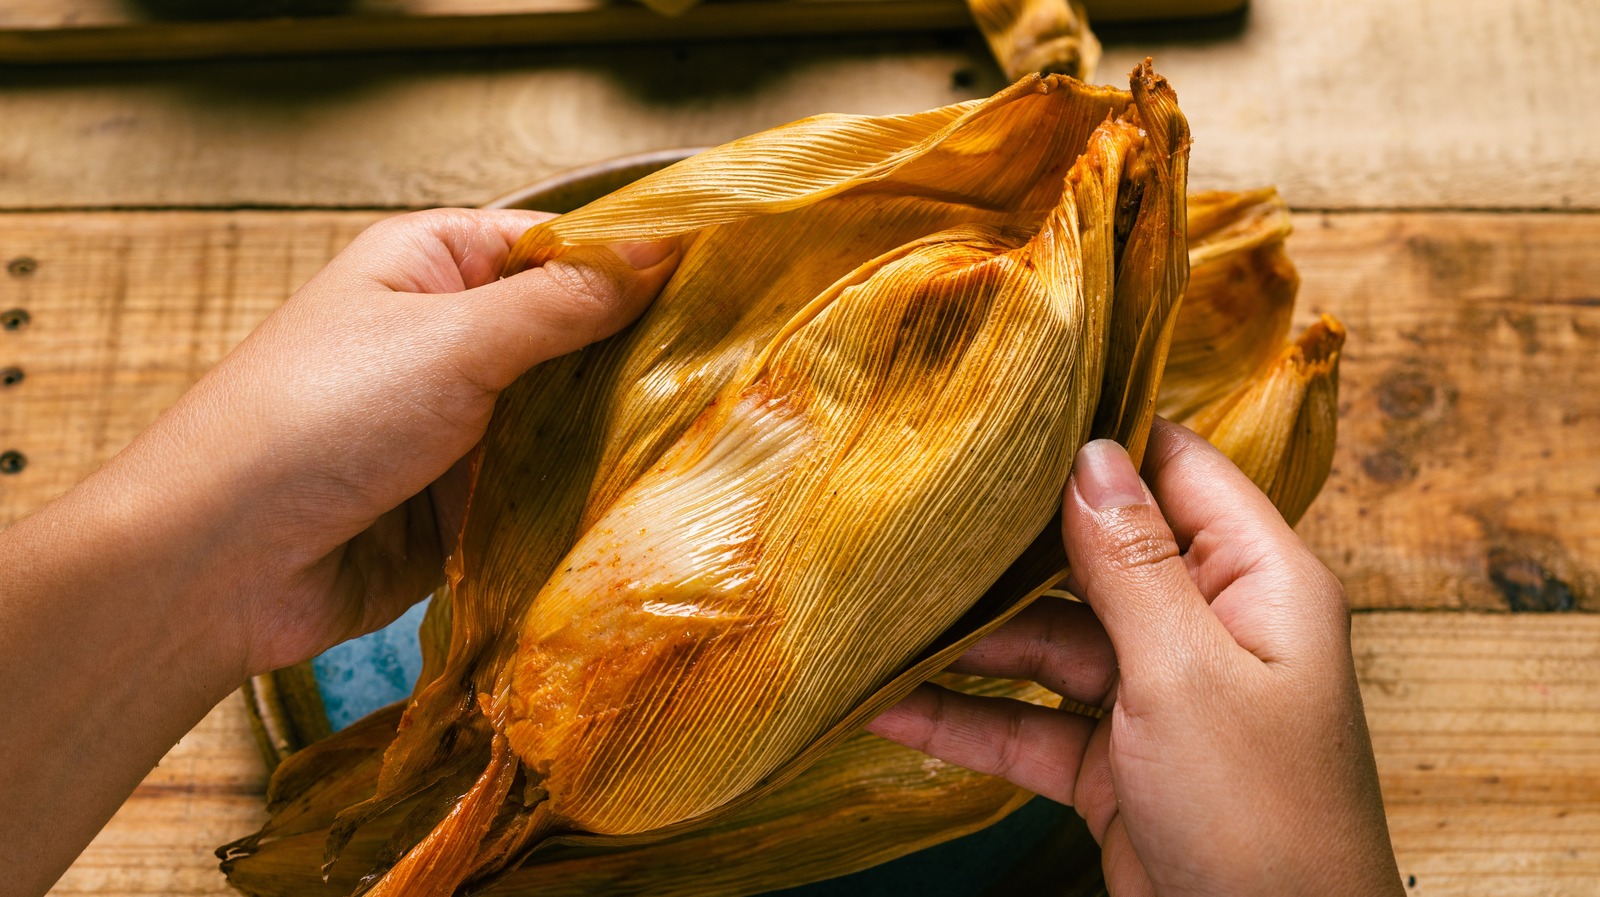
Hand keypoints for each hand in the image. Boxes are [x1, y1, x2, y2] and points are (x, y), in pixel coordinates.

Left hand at [0, 208, 677, 894]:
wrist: (220, 563)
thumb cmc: (318, 419)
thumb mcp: (452, 341)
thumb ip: (562, 302)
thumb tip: (662, 247)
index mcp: (431, 266)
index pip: (556, 247)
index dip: (631, 263)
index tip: (721, 288)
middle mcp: (448, 339)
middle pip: (570, 337)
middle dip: (635, 359)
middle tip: (731, 373)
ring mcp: (457, 426)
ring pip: (564, 420)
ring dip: (613, 436)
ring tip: (709, 439)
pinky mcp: (462, 505)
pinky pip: (543, 490)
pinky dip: (582, 498)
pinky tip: (647, 502)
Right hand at [869, 419, 1403, 896]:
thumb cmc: (1264, 821)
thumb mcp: (1188, 675)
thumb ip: (1132, 565)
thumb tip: (1089, 452)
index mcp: (1257, 583)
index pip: (1178, 470)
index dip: (1101, 436)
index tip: (1012, 405)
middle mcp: (1208, 628)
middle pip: (1096, 557)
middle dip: (1011, 542)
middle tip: (918, 501)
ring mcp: (1158, 699)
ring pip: (1050, 643)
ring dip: (970, 638)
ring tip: (879, 609)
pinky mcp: (1114, 766)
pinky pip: (1028, 724)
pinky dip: (965, 718)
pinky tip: (888, 705)